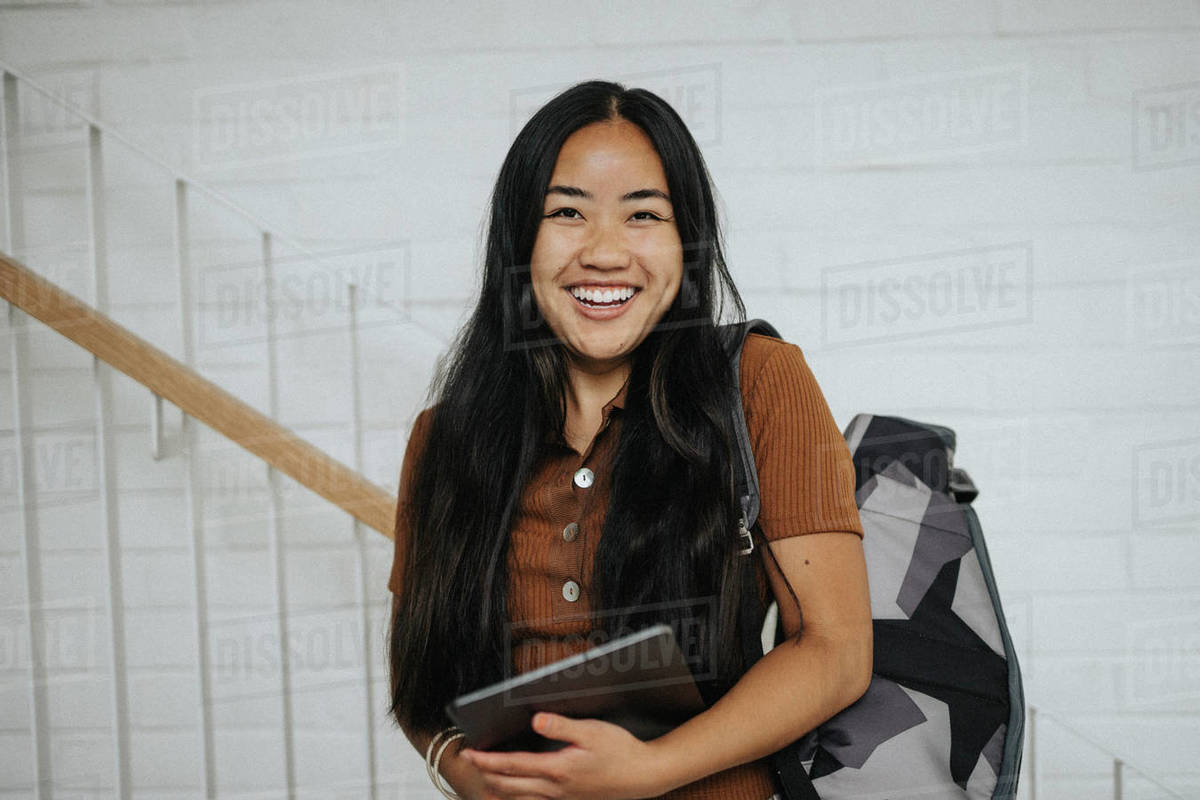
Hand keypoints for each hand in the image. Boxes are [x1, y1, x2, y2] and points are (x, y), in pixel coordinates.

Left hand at [459, 712, 668, 799]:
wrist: (644, 777)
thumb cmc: (621, 752)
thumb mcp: (593, 731)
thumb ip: (562, 726)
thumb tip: (536, 719)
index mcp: (557, 769)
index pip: (513, 765)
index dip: (487, 761)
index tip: (468, 754)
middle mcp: (555, 789)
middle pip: (510, 786)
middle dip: (486, 775)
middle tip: (468, 764)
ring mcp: (562, 799)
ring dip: (499, 791)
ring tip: (484, 784)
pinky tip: (518, 797)